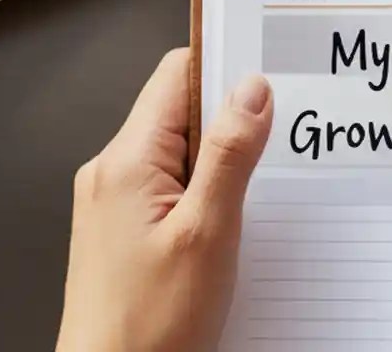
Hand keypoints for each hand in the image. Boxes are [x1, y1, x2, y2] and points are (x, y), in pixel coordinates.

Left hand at [56, 49, 274, 351]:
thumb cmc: (149, 328)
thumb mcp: (208, 232)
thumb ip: (232, 155)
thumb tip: (251, 89)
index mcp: (126, 162)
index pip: (176, 75)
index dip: (225, 65)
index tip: (269, 72)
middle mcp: (112, 173)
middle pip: (181, 111)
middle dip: (233, 120)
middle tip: (279, 140)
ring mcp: (116, 202)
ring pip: (181, 152)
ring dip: (224, 162)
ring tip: (257, 191)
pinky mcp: (126, 229)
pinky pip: (173, 187)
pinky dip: (208, 192)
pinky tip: (232, 221)